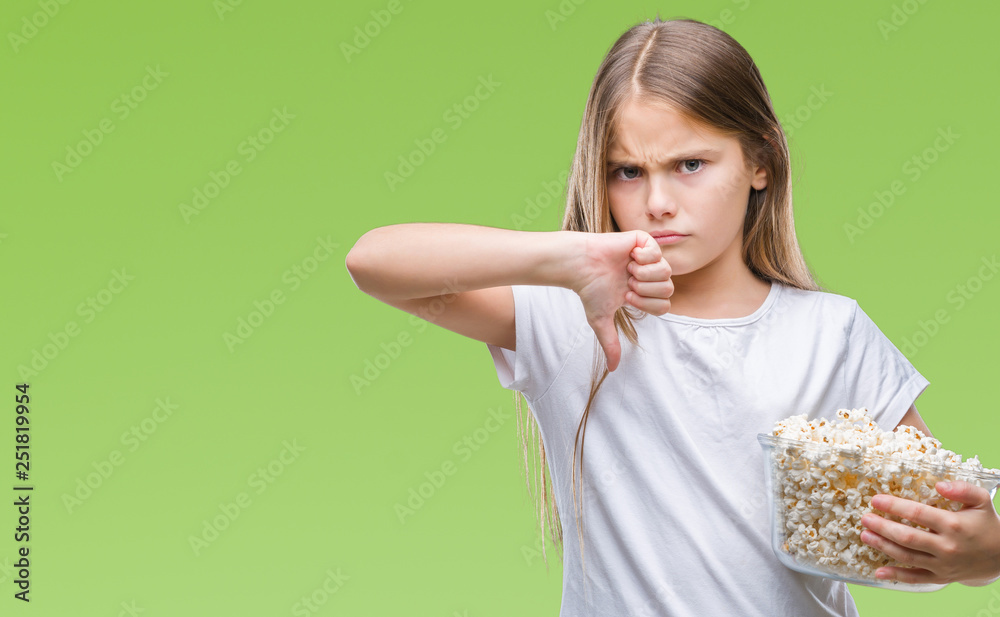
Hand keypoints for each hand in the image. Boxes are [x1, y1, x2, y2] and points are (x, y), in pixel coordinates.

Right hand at [571, 231, 672, 371]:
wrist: (580, 266)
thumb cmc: (589, 289)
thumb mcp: (601, 320)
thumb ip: (610, 343)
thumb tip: (612, 369)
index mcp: (644, 292)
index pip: (664, 305)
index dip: (646, 304)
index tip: (626, 296)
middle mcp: (649, 275)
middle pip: (669, 289)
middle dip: (646, 290)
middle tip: (627, 284)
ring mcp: (648, 258)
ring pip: (666, 272)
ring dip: (643, 274)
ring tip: (627, 270)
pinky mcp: (644, 242)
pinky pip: (658, 252)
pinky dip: (643, 258)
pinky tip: (629, 257)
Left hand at [859, 480, 999, 584]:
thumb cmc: (987, 524)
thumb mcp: (981, 500)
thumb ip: (962, 489)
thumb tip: (939, 485)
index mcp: (953, 525)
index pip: (917, 514)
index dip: (894, 506)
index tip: (876, 499)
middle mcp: (946, 547)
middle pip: (907, 537)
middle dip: (882, 527)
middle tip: (864, 518)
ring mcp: (943, 565)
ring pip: (907, 556)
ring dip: (883, 546)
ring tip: (865, 535)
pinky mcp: (941, 577)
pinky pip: (915, 578)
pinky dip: (896, 576)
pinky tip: (878, 571)